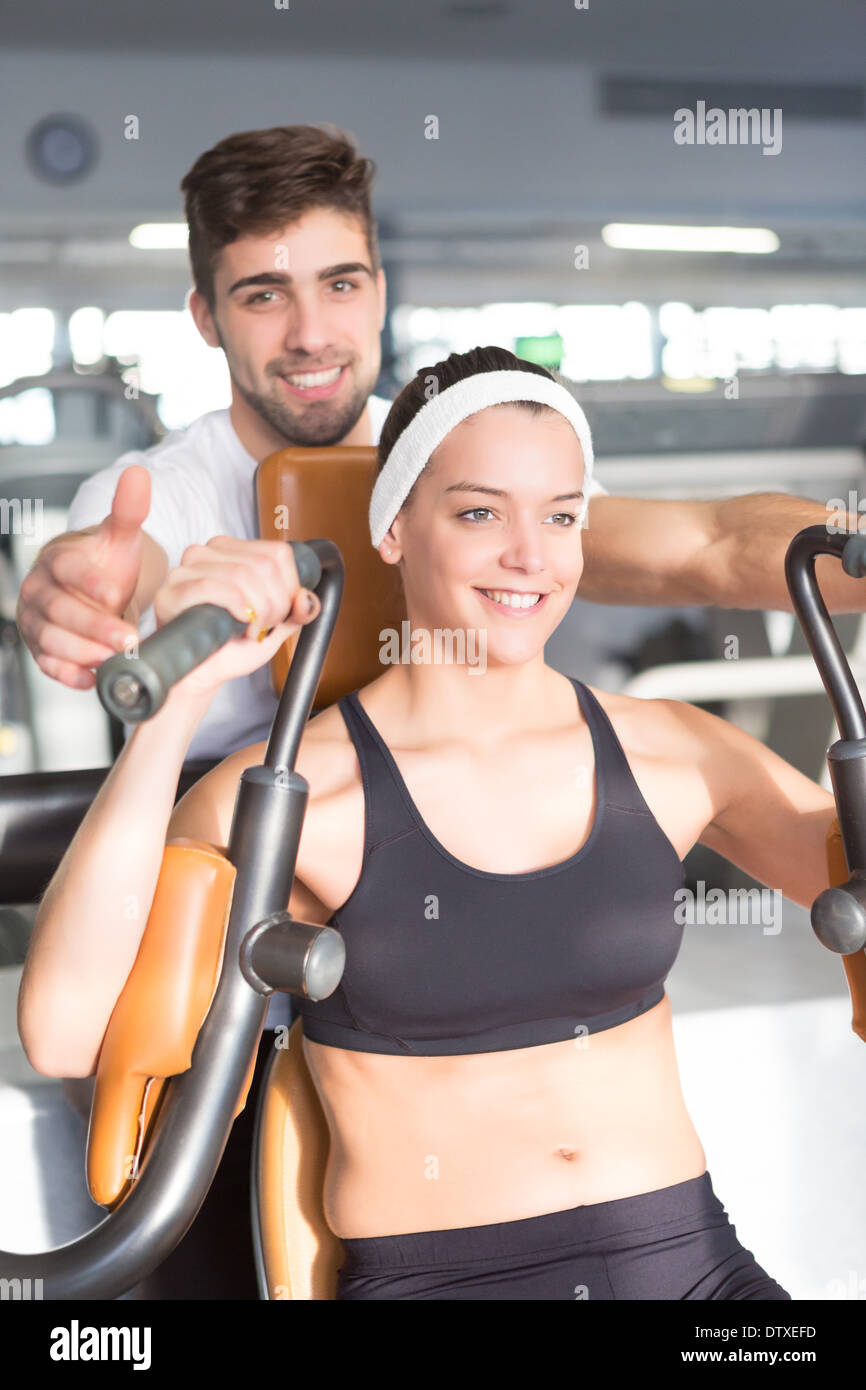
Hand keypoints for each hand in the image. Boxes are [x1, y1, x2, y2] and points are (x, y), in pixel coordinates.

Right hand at [16, 465, 148, 689]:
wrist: (91, 590)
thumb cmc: (103, 565)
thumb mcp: (119, 538)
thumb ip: (128, 510)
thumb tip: (139, 474)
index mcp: (58, 560)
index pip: (68, 570)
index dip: (89, 582)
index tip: (115, 592)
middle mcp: (40, 591)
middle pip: (61, 611)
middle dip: (94, 626)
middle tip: (127, 637)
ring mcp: (38, 622)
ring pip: (52, 640)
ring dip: (84, 652)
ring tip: (115, 657)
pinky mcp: (42, 650)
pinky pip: (48, 665)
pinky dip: (69, 674)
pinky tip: (92, 678)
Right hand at [151, 534, 320, 699]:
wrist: (204, 673)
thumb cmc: (234, 645)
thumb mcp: (276, 626)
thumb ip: (297, 611)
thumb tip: (306, 599)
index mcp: (234, 551)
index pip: (278, 553)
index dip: (289, 587)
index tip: (281, 614)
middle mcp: (208, 552)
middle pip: (263, 565)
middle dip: (274, 604)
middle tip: (264, 627)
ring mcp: (186, 569)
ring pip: (241, 574)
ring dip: (257, 610)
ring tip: (251, 630)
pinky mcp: (171, 591)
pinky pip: (210, 586)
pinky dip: (233, 605)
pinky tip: (238, 621)